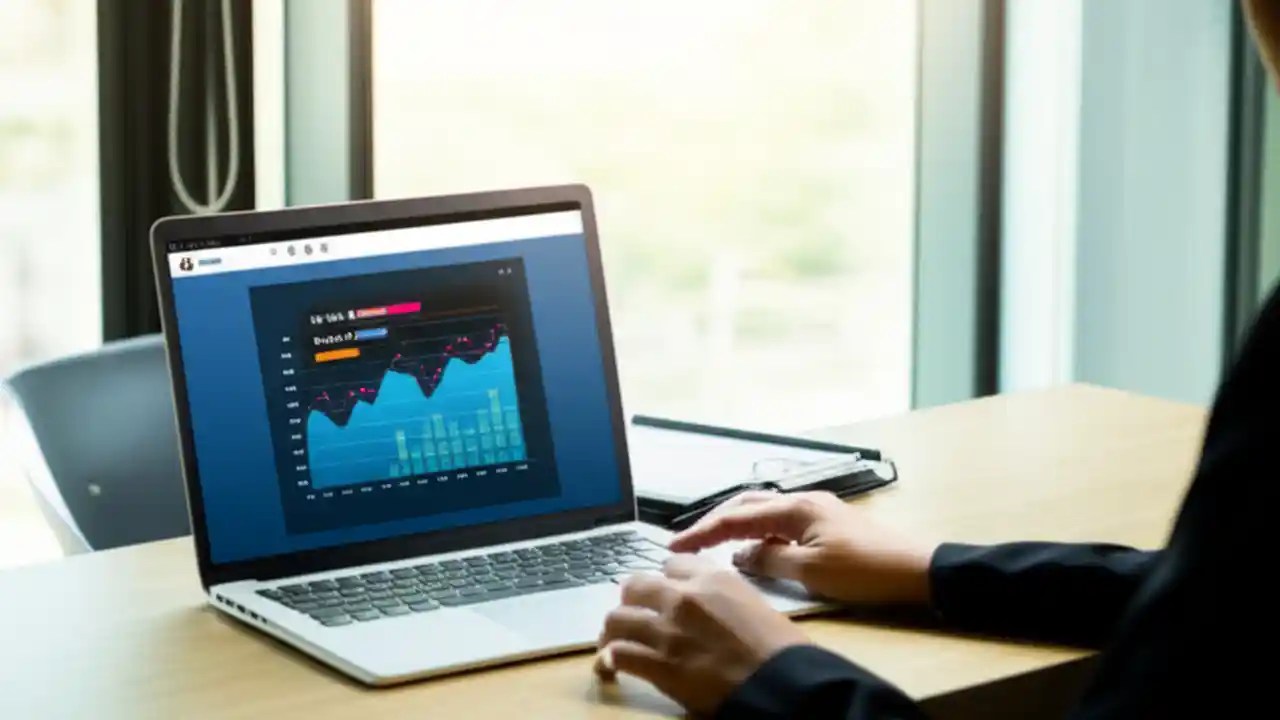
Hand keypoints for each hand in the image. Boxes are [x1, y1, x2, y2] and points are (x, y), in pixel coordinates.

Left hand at [595, 554, 806, 715]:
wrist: (783, 684)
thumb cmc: (779, 647)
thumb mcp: (753, 603)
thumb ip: (721, 595)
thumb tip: (704, 603)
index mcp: (712, 577)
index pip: (671, 562)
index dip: (666, 578)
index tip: (665, 591)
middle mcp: (683, 597)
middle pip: (634, 584)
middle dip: (631, 600)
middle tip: (634, 615)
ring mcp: (667, 630)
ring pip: (617, 618)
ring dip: (615, 630)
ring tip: (615, 641)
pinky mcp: (659, 665)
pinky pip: (617, 654)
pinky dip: (611, 660)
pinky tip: (613, 666)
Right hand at [669, 490, 937, 605]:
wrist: (916, 570)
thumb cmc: (865, 570)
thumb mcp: (810, 572)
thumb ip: (769, 561)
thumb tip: (742, 555)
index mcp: (795, 507)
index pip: (736, 516)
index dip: (702, 531)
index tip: (674, 545)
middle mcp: (803, 501)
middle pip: (747, 504)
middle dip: (714, 521)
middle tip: (687, 542)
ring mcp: (817, 510)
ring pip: (764, 511)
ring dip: (736, 525)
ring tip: (712, 545)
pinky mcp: (827, 524)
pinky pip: (781, 522)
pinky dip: (759, 532)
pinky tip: (755, 550)